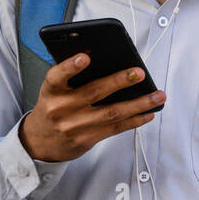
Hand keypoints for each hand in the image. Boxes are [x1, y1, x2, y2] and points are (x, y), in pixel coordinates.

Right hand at [19, 53, 164, 161]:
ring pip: (112, 112)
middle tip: (139, 73)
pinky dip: (135, 120)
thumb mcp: (54, 91)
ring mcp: (74, 126)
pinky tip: (149, 112)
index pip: (57, 77)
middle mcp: (61, 109)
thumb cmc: (53, 109)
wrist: (40, 142)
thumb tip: (106, 62)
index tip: (85, 57)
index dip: (70, 67)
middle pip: (94, 92)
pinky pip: (116, 128)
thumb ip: (72, 78)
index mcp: (51, 92)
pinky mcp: (87, 139)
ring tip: (158, 96)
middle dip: (119, 81)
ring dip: (139, 104)